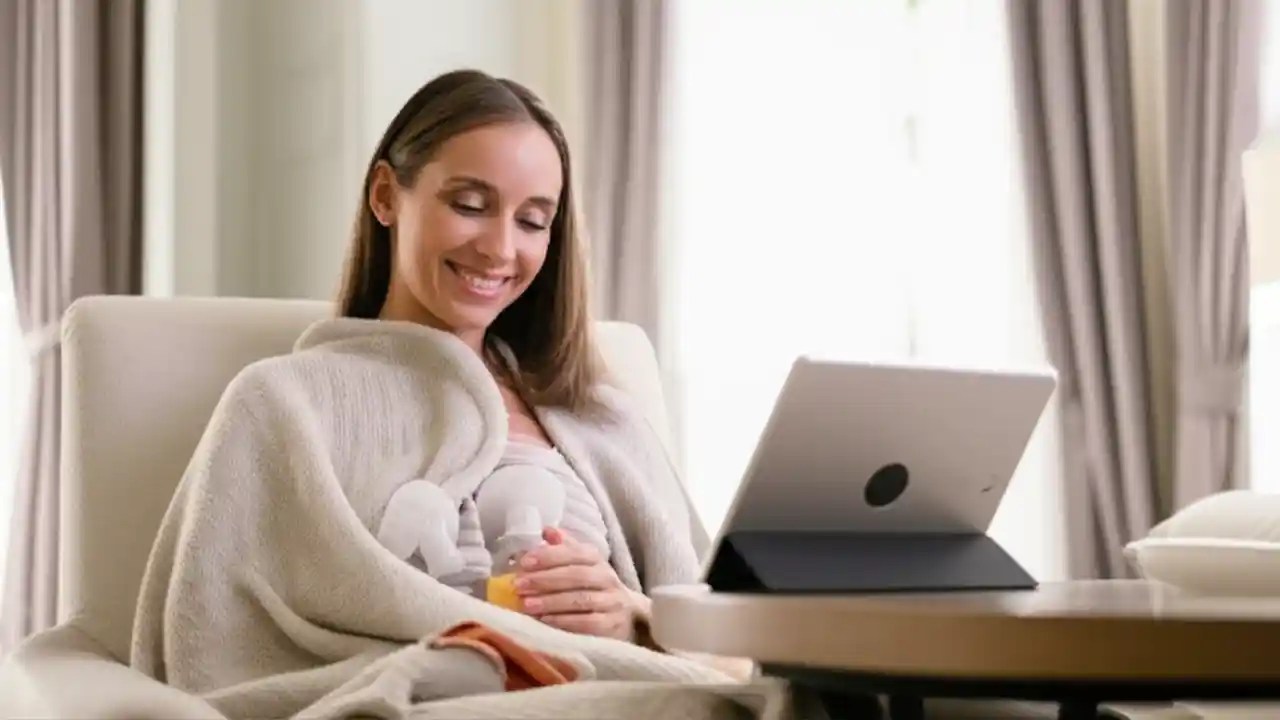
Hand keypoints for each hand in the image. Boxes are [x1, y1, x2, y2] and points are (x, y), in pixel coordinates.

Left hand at [513, 527, 645, 640]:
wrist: (626, 617)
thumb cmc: (593, 587)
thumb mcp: (581, 565)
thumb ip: (564, 548)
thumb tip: (547, 530)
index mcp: (597, 559)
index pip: (575, 553)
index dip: (550, 556)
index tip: (524, 562)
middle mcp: (607, 578)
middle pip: (577, 575)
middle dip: (545, 579)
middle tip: (519, 585)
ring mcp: (612, 602)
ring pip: (581, 599)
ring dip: (551, 601)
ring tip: (526, 604)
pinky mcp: (612, 626)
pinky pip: (588, 623)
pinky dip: (565, 621)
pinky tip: (545, 621)